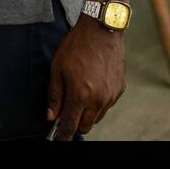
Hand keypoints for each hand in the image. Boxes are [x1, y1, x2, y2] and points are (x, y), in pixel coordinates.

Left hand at [46, 17, 125, 139]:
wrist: (102, 29)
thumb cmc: (76, 46)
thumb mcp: (57, 69)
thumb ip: (54, 95)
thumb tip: (50, 116)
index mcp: (80, 95)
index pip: (70, 126)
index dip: (62, 136)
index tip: (57, 139)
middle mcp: (98, 99)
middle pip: (86, 126)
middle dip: (74, 124)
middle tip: (66, 113)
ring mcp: (111, 95)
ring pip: (97, 117)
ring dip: (87, 114)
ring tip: (78, 95)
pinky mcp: (119, 89)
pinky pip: (106, 105)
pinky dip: (97, 103)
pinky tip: (91, 86)